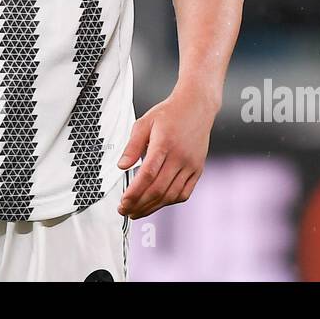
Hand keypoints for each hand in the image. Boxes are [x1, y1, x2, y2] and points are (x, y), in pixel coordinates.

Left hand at [116, 84, 217, 219]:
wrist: (196, 107)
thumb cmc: (169, 114)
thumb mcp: (144, 123)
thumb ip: (132, 146)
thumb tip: (122, 166)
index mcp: (164, 144)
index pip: (147, 175)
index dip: (134, 193)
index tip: (123, 202)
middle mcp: (180, 157)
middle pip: (158, 189)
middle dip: (139, 204)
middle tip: (125, 210)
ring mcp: (191, 165)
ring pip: (171, 195)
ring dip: (153, 207)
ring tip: (137, 211)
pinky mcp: (198, 170)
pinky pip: (184, 193)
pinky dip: (169, 202)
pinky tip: (157, 203)